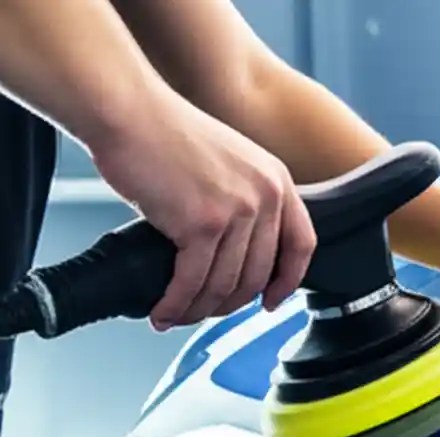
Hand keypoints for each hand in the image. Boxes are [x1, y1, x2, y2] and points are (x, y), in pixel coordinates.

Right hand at [91, 92, 315, 330]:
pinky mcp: (202, 225)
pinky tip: (162, 311)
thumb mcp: (229, 160)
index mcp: (277, 180)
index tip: (271, 300)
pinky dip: (176, 303)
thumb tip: (236, 248)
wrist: (129, 111)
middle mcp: (265, 196)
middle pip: (258, 273)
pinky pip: (193, 281)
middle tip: (205, 310)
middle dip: (229, 303)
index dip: (288, 281)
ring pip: (226, 284)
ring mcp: (237, 212)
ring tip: (177, 315)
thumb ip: (244, 196)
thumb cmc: (164, 132)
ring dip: (199, 309)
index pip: (302, 244)